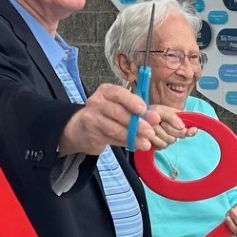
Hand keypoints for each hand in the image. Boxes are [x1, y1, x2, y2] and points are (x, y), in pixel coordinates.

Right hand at [60, 83, 179, 155]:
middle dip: (136, 123)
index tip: (144, 110)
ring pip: (114, 128)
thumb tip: (155, 118)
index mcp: (106, 91)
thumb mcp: (119, 106)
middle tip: (151, 132)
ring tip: (146, 143)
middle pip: (117, 112)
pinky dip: (125, 143)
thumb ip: (136, 111)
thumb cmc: (107, 114)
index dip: (132, 101)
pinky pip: (111, 139)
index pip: (118, 93)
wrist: (82, 129)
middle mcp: (96, 102)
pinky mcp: (92, 133)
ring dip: (132, 136)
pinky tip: (136, 145)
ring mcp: (92, 118)